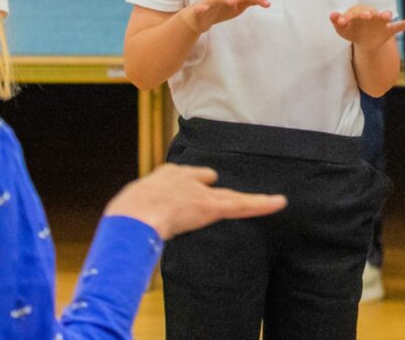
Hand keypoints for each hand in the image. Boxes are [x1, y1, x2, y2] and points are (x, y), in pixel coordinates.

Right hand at [103, 164, 285, 240]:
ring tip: (273, 201)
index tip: (197, 189)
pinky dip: (262, 204)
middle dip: (212, 189)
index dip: (191, 186)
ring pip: (230, 196)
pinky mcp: (212, 205)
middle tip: (220, 197)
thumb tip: (125, 229)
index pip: (184, 176)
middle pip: (206, 180)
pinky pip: (242, 204)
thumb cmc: (124, 218)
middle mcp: (185, 178)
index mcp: (164, 176)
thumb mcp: (128, 212)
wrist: (132, 215)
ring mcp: (200, 192)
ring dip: (250, 201)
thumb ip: (135, 216)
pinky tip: (280, 202)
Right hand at [181, 0, 268, 33]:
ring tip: (233, 1)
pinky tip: (203, 8)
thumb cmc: (218, 10)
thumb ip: (248, 1)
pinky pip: (199, 8)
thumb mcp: (237, 7)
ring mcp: (208, 2)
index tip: (266, 3)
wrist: (198, 19)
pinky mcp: (198, 10)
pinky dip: (201, 8)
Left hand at [329, 5, 404, 49]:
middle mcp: (371, 15)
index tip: (341, 22)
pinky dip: (403, 24)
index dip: (347, 17)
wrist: (365, 42)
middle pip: (370, 12)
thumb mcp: (343, 30)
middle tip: (367, 16)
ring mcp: (381, 22)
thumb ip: (337, 22)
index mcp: (359, 13)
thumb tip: (332, 15)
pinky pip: (397, 26)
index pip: (353, 13)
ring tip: (387, 16)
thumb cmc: (352, 32)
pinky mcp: (389, 29)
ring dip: (386, 15)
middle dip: (368, 13)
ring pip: (385, 16)